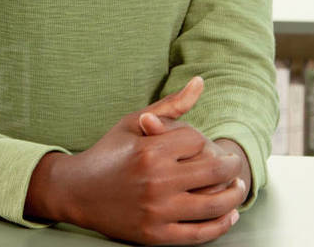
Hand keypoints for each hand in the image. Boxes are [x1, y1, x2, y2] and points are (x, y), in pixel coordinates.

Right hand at [24, 77, 247, 244]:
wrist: (76, 191)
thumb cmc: (108, 152)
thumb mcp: (133, 123)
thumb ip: (170, 106)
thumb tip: (199, 82)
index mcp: (149, 150)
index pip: (197, 141)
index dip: (203, 141)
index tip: (201, 144)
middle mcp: (155, 181)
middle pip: (214, 171)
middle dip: (231, 166)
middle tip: (233, 165)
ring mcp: (157, 210)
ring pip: (214, 205)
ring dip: (234, 196)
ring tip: (237, 188)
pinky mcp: (155, 235)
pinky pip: (200, 234)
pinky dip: (221, 225)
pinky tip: (229, 214)